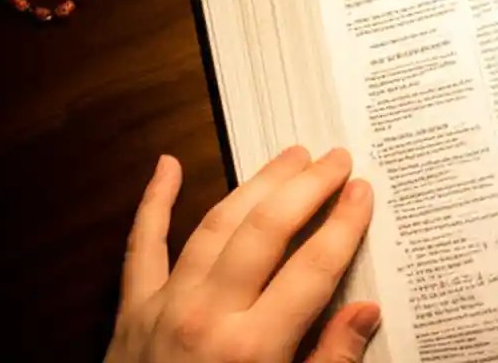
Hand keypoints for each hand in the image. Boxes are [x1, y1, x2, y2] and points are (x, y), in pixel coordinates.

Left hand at [104, 147, 378, 362]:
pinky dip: (153, 203)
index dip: (343, 224)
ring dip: (254, 184)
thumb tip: (367, 310)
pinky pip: (141, 246)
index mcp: (254, 350)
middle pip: (266, 231)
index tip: (364, 190)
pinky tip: (166, 166)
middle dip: (306, 188)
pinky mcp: (130, 313)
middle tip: (336, 157)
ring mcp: (164, 308)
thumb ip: (329, 362)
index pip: (313, 269)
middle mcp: (208, 317)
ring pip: (215, 225)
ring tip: (289, 155)